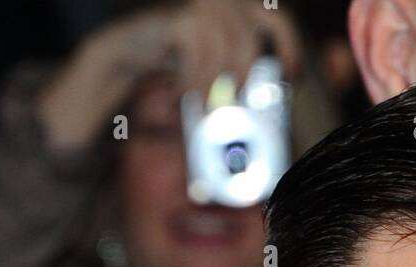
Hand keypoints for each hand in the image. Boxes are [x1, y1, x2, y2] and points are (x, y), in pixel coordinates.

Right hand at [36, 0, 301, 152]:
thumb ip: (235, 81)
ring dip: (218, 80)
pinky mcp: (180, 20)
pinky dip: (196, 77)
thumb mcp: (212, 75)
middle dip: (246, 69)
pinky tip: (186, 92)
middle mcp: (218, 6)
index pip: (272, 16)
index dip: (286, 42)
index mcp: (232, 14)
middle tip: (237, 97)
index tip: (290, 73)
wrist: (124, 54)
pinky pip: (200, 49)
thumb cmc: (173, 68)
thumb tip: (262, 108)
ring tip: (205, 105)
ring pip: (228, 42)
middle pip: (250, 32)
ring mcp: (198, 9)